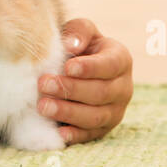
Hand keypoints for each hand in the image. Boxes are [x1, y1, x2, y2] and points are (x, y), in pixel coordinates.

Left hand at [37, 18, 131, 144]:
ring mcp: (115, 111)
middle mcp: (123, 88)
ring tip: (43, 107)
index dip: (90, 68)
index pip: (110, 65)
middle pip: (101, 92)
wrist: (78, 69)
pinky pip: (91, 135)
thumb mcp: (80, 31)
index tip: (68, 67)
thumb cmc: (79, 47)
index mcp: (121, 60)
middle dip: (71, 90)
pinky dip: (75, 135)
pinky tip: (59, 133)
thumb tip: (71, 45)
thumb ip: (78, 31)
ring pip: (96, 116)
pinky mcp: (103, 129)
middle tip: (44, 85)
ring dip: (68, 112)